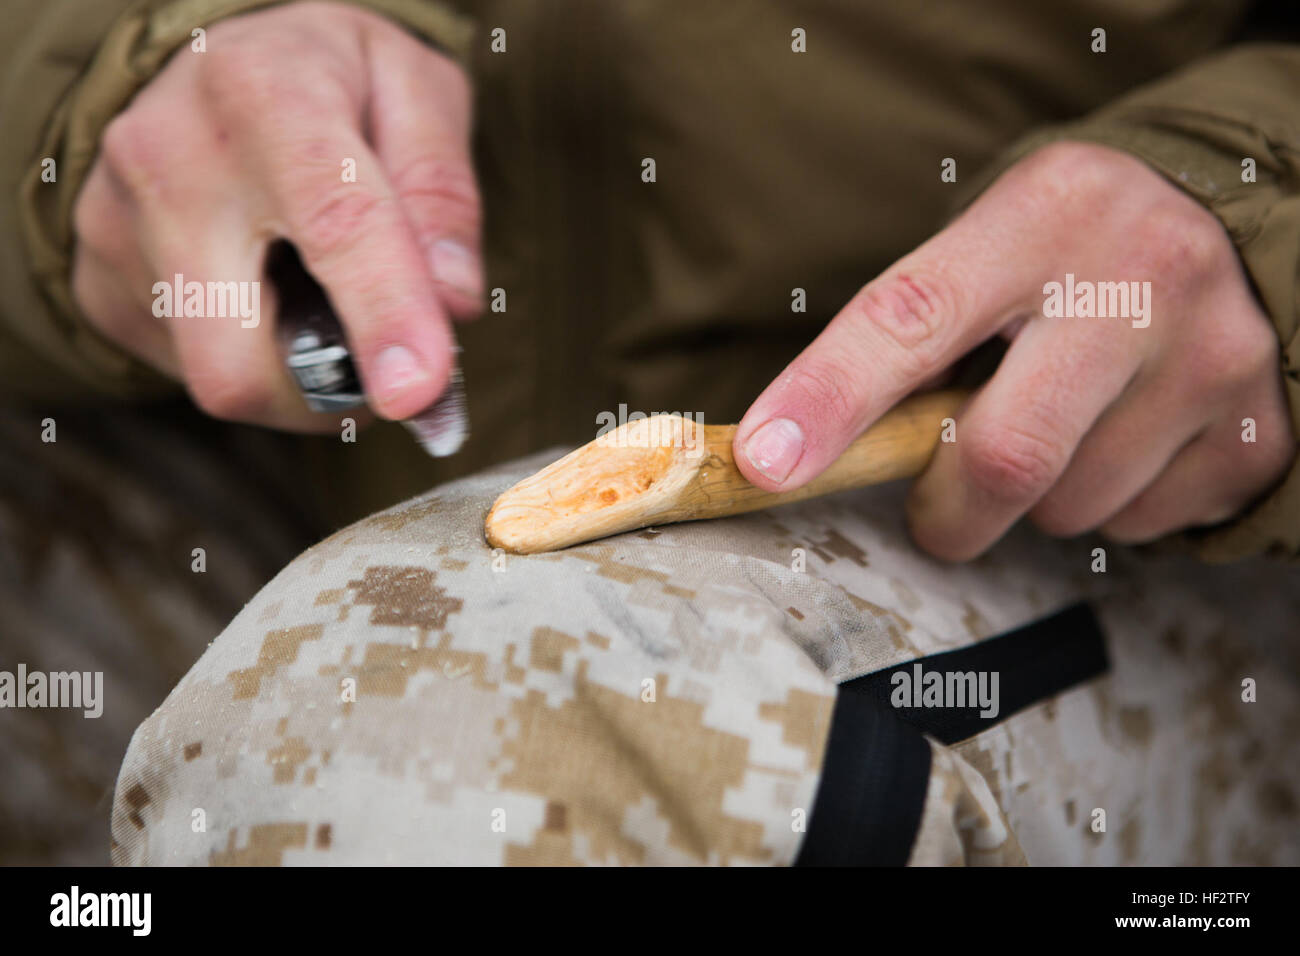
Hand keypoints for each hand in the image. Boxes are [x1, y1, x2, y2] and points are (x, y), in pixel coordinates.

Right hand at [72, 1, 481, 429]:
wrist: (209, 60)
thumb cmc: (330, 79)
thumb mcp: (414, 90)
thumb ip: (441, 192)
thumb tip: (452, 304)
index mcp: (265, 91)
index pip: (333, 224)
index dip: (383, 317)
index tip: (421, 391)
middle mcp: (168, 158)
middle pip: (241, 353)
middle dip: (330, 392)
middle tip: (393, 368)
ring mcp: (117, 226)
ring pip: (220, 377)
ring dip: (301, 375)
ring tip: (328, 303)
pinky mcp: (99, 283)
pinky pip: (190, 370)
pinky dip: (254, 360)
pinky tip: (269, 296)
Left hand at [734, 142, 1294, 558]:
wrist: (1229, 229)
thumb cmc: (1065, 255)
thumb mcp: (987, 249)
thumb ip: (905, 334)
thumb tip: (791, 450)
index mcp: (1044, 212)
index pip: (911, 318)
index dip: (830, 398)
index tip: (768, 462)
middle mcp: (1143, 275)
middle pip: (1006, 456)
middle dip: (946, 509)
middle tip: (936, 500)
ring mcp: (1214, 355)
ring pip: (1070, 507)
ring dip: (1033, 501)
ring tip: (1059, 426)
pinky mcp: (1256, 430)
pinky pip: (1140, 526)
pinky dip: (1106, 505)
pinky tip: (1125, 437)